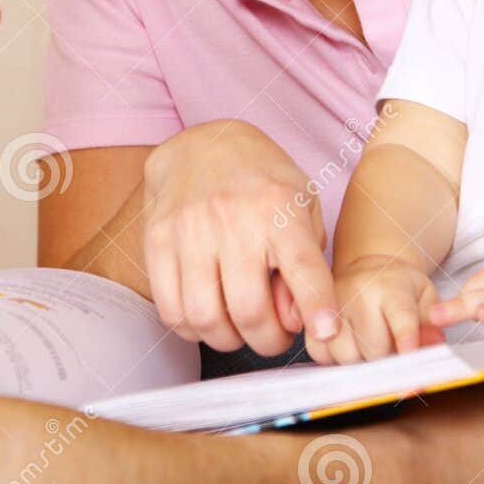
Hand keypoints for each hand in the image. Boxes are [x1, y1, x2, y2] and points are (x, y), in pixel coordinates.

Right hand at [142, 121, 340, 354]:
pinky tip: (208, 315)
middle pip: (249, 310)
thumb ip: (307, 262)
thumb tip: (296, 319)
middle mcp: (232, 218)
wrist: (201, 143)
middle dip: (269, 341)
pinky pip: (171, 309)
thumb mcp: (302, 205)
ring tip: (240, 327)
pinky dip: (193, 329)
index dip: (318, 308)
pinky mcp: (157, 241)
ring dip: (229, 339)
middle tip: (275, 335)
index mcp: (278, 205)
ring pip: (206, 318)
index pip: (303, 267)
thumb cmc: (260, 180)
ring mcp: (189, 230)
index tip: (327, 333)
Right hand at [310, 255, 441, 364]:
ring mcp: (330, 305)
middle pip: (374, 348)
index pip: (400, 315)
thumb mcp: (425, 298)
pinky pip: (322, 356)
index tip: (411, 355)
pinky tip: (348, 344)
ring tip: (369, 343)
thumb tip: (436, 343)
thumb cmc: (400, 290)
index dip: (407, 338)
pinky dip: (336, 359)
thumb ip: (432, 323)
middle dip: (387, 358)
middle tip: (392, 346)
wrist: (367, 270)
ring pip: (347, 357)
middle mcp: (357, 292)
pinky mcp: (310, 319)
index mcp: (391, 286)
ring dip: (361, 361)